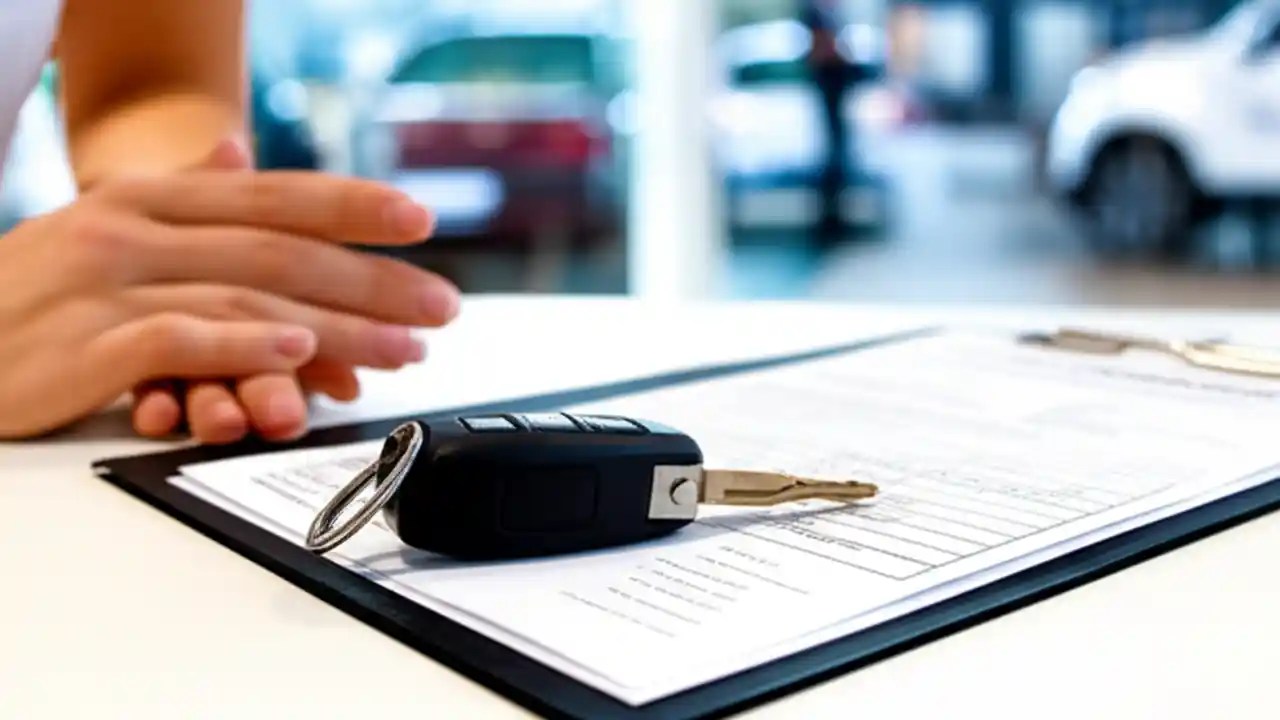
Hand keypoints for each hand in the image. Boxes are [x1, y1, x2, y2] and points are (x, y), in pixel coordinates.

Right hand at [0, 164, 457, 439]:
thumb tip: (233, 156)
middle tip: (439, 305)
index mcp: (143, 198)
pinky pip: (177, 339)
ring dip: (337, 326)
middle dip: (371, 278)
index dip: (350, 203)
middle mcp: (131, 231)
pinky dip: (243, 342)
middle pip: (277, 248)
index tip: (419, 218)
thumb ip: (179, 201)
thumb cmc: (25, 296)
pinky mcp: (83, 346)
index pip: (269, 194)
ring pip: (247, 296)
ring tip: (403, 346)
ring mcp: (107, 286)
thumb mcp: (100, 227)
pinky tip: (299, 348)